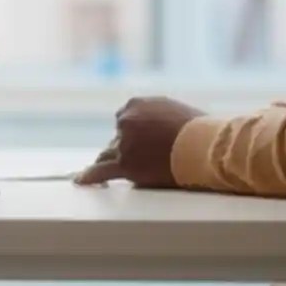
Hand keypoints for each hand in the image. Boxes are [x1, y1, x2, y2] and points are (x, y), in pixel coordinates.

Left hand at [75, 97, 204, 187]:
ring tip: (112, 171)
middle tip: (141, 158)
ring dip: (112, 162)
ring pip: (109, 155)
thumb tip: (159, 129)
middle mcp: (126, 121)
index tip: (143, 141)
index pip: (125, 121)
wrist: (205, 146)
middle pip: (116, 139)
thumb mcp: (176, 111)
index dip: (134, 133)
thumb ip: (158, 117)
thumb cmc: (200, 131)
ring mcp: (124, 143)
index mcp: (137, 104)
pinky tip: (80, 180)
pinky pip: (101, 171)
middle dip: (124, 148)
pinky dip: (89, 176)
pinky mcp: (125, 165)